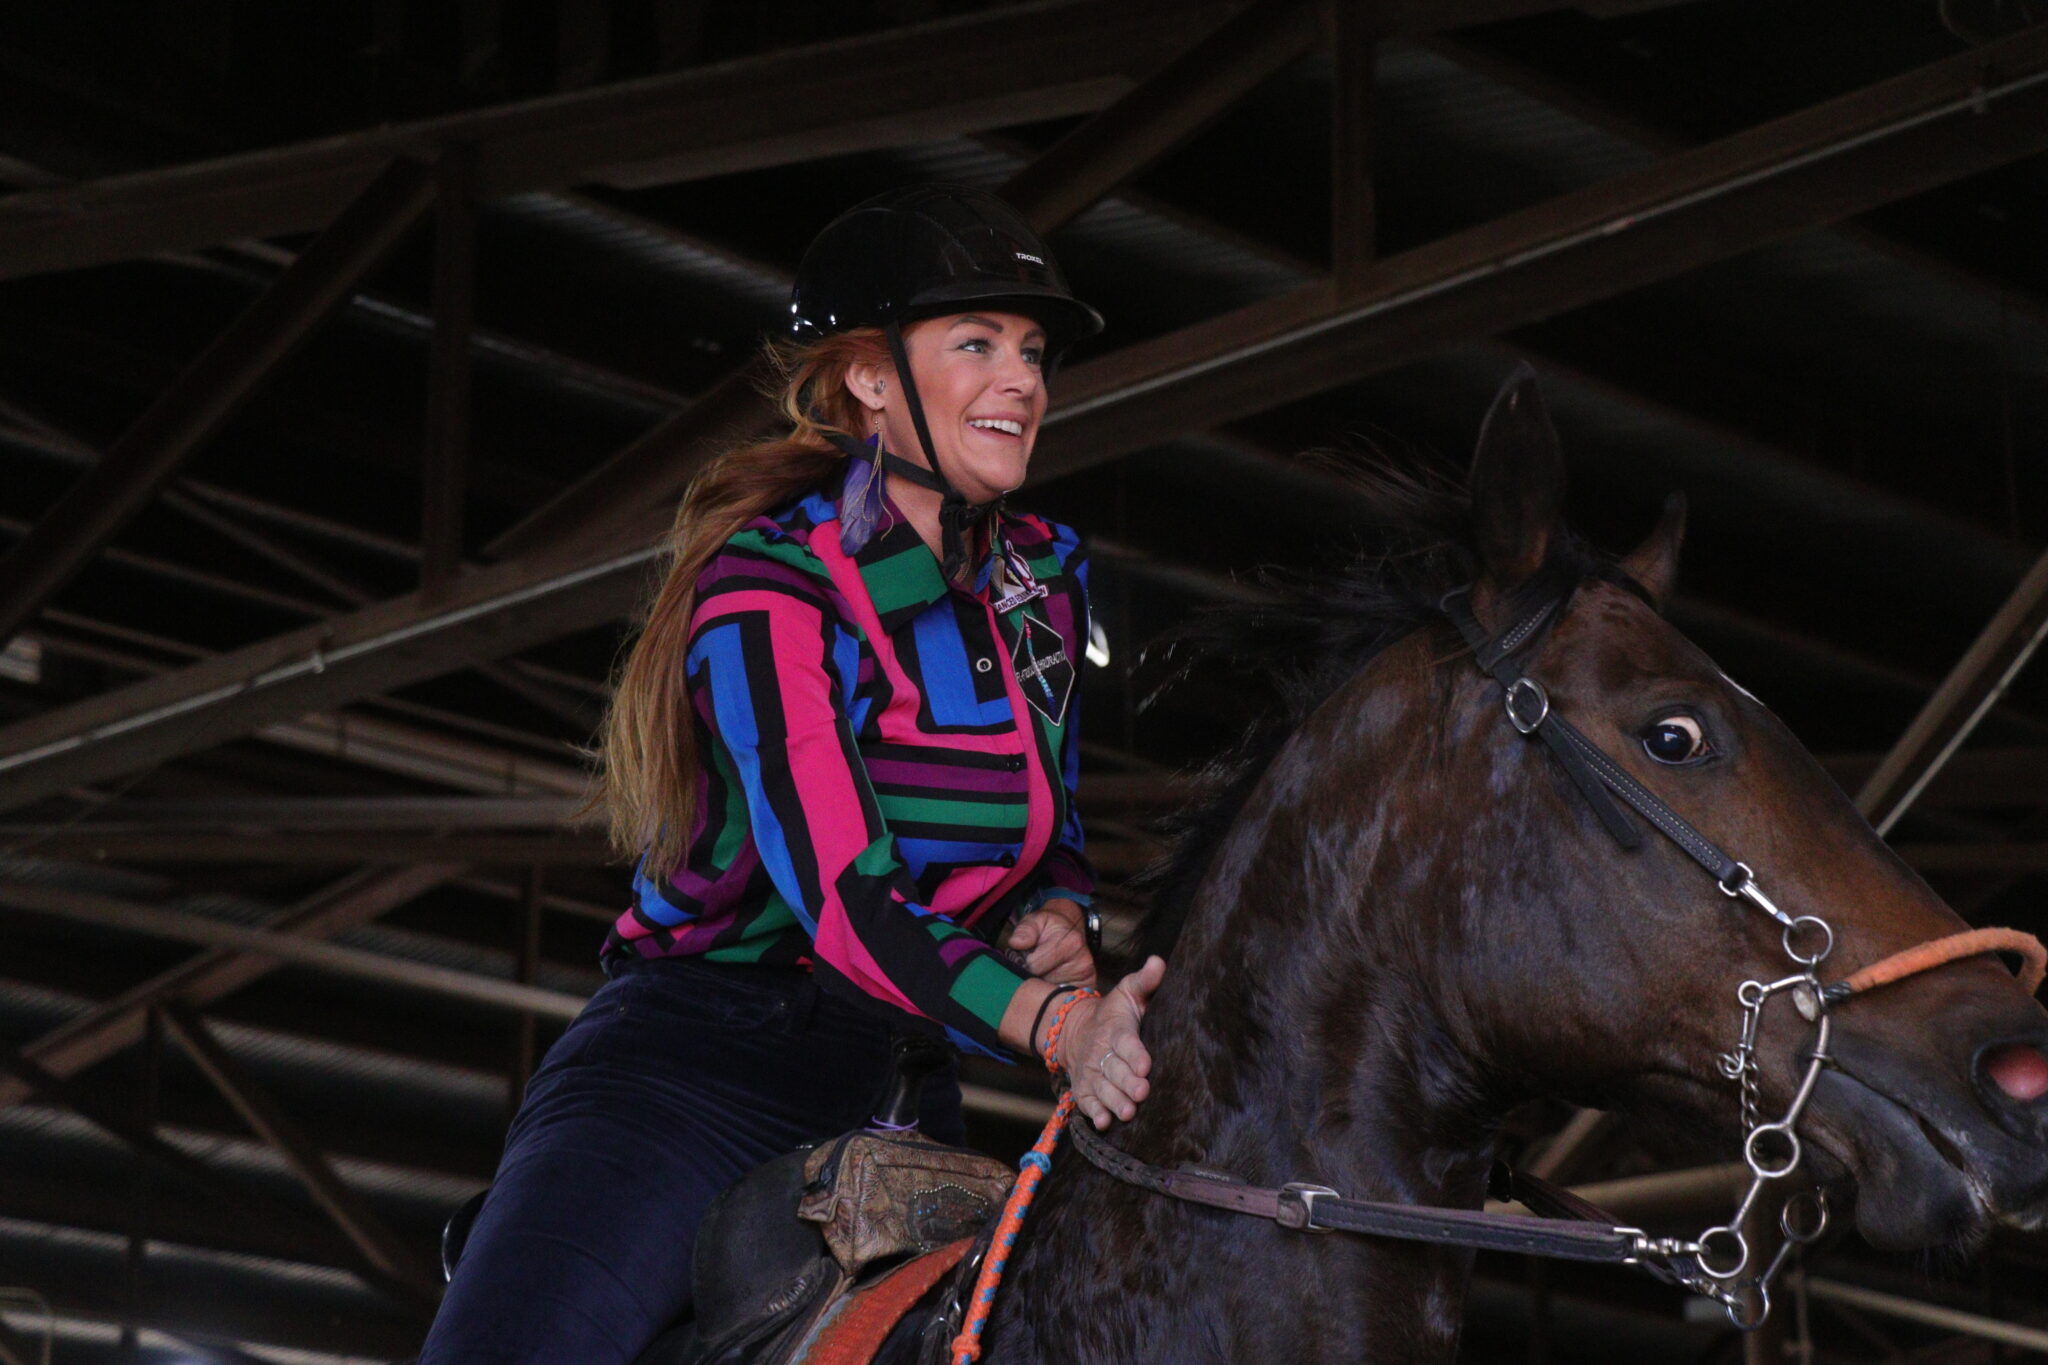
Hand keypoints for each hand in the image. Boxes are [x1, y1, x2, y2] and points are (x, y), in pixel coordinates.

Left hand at [1006, 898, 1096, 987]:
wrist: (1067, 933)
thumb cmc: (1048, 929)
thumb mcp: (1034, 921)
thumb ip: (1025, 930)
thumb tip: (1016, 942)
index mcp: (1071, 942)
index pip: (1035, 965)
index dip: (1024, 963)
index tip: (1027, 957)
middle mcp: (1083, 962)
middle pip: (1043, 983)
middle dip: (1033, 978)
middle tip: (1033, 968)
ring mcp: (1087, 979)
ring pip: (1051, 995)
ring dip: (1042, 988)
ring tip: (1043, 974)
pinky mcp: (1087, 990)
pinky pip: (1062, 1002)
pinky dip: (1052, 996)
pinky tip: (1050, 984)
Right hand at [1056, 955, 1166, 1130]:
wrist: (1075, 1030)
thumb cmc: (1114, 1014)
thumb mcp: (1127, 992)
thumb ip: (1144, 981)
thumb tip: (1159, 962)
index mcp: (1115, 1030)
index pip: (1125, 1041)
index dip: (1134, 1054)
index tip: (1145, 1064)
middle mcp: (1100, 1053)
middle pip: (1114, 1070)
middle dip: (1127, 1082)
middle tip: (1141, 1092)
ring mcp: (1090, 1073)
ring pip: (1102, 1089)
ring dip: (1114, 1101)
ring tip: (1128, 1112)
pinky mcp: (1083, 1090)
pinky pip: (1086, 1103)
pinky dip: (1094, 1114)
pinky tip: (1104, 1123)